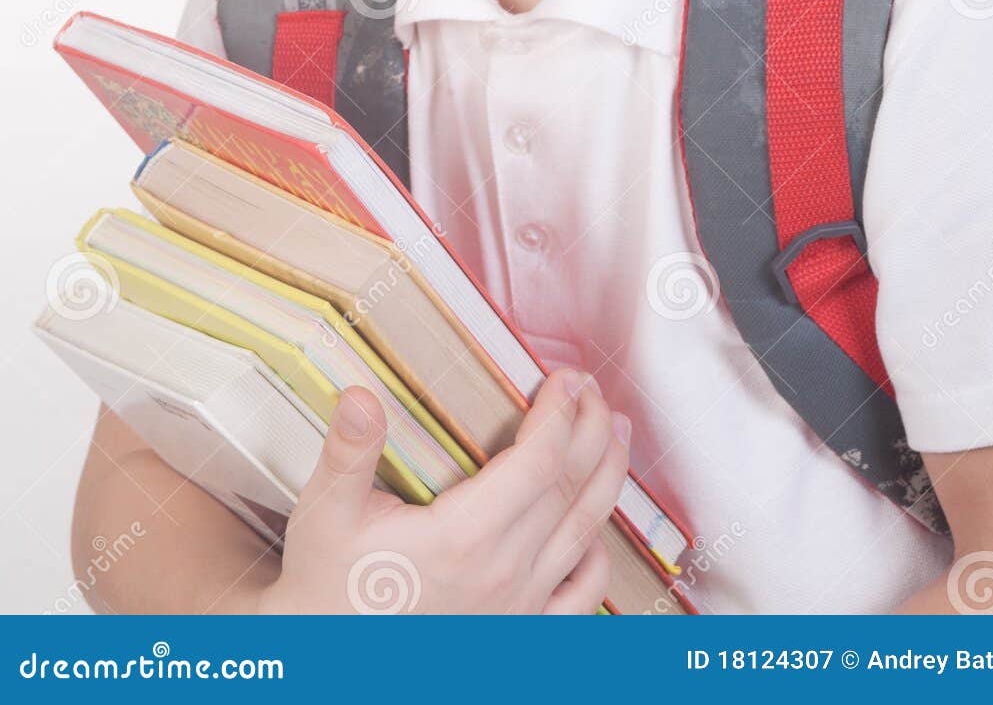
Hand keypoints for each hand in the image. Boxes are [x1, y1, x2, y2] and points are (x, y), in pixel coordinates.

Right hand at [256, 366, 631, 613]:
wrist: (329, 664)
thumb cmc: (328, 586)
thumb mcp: (326, 515)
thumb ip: (348, 453)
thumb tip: (360, 396)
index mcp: (463, 539)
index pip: (538, 463)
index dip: (560, 414)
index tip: (566, 377)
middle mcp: (504, 574)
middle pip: (570, 488)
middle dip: (591, 429)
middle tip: (593, 388)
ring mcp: (519, 609)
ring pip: (585, 533)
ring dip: (607, 476)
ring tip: (617, 431)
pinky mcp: (522, 636)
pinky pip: (581, 596)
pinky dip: (599, 554)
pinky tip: (596, 526)